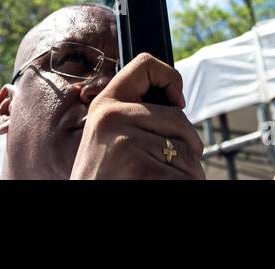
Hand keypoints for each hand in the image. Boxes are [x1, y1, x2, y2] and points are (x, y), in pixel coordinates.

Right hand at [69, 53, 205, 179]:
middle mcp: (113, 118)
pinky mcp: (143, 168)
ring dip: (187, 173)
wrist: (84, 211)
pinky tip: (156, 187)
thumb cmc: (104, 179)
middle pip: (181, 120)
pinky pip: (187, 175)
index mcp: (104, 105)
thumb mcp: (109, 139)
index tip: (177, 101)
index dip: (171, 78)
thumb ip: (135, 117)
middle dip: (187, 146)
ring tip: (155, 181)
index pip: (145, 64)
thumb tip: (178, 102)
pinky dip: (184, 186)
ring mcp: (127, 143)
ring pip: (190, 153)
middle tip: (164, 167)